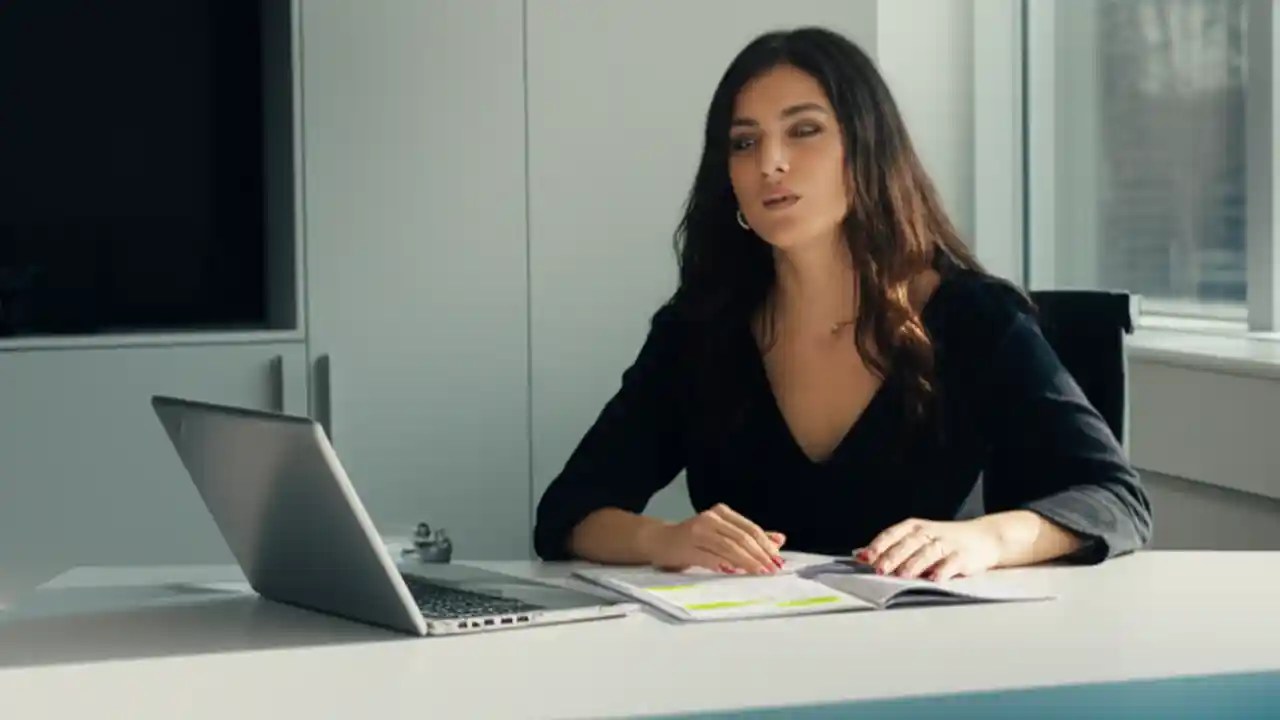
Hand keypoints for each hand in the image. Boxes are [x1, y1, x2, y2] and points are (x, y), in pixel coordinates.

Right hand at [642, 503, 785, 574]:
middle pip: (741, 537)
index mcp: (721, 512)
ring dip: (746, 562)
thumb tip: (779, 540)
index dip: (765, 544)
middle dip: (759, 554)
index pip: (749, 528)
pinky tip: (734, 572)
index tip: (778, 559)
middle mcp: (710, 518)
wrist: (659, 540)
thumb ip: (749, 537)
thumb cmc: (694, 539)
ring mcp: (697, 531)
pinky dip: (723, 565)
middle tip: (772, 569)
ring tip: (760, 573)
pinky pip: (709, 557)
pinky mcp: (686, 547)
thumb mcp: (723, 534)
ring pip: (728, 547)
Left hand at [856, 517, 1001, 581]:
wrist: (983, 538)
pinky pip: (951, 563)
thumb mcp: (917, 538)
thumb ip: (892, 547)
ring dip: (914, 563)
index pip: (892, 534)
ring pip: (927, 552)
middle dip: (892, 556)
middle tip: (879, 569)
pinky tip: (934, 579)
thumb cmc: (943, 540)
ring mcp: (947, 543)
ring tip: (903, 575)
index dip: (878, 546)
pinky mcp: (963, 556)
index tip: (865, 558)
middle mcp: (928, 532)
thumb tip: (861, 555)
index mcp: (914, 527)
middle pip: (908, 543)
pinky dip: (943, 570)